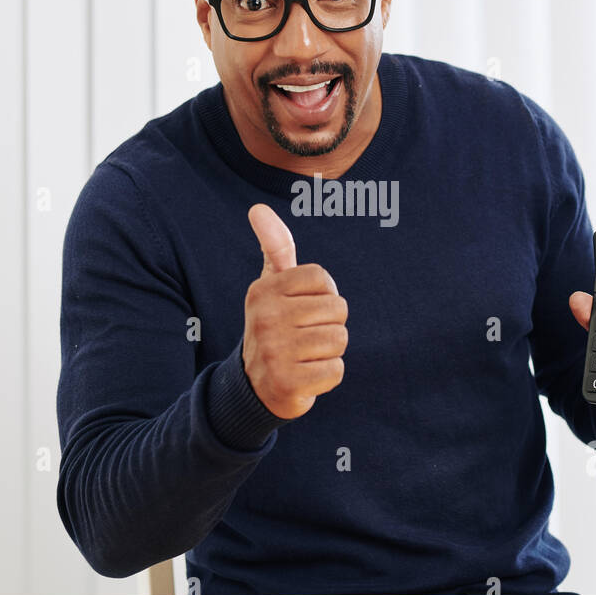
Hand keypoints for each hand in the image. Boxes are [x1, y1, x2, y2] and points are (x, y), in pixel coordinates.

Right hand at [242, 204, 348, 418]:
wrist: (255, 386)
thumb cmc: (274, 326)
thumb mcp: (271, 286)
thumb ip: (274, 247)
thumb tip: (258, 208)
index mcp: (263, 291)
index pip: (323, 279)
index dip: (323, 295)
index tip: (304, 308)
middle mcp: (265, 318)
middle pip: (337, 309)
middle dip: (330, 324)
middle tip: (305, 336)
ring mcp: (274, 352)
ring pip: (339, 339)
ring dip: (330, 351)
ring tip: (307, 354)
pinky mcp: (288, 383)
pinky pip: (336, 370)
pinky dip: (328, 375)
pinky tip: (306, 375)